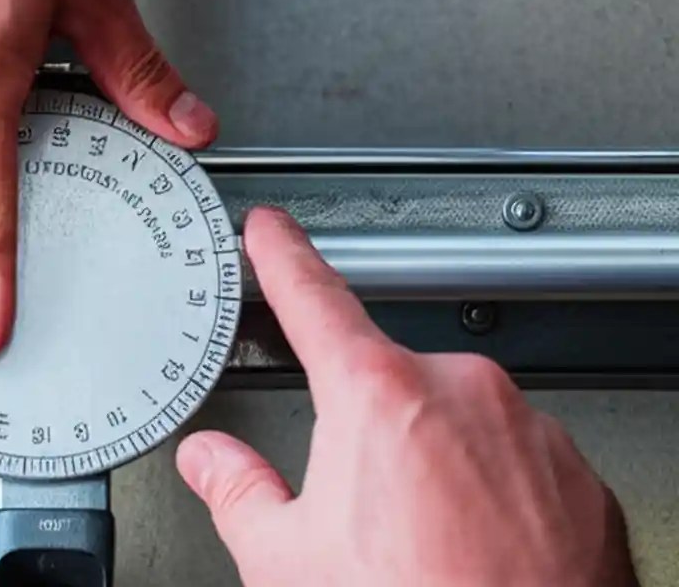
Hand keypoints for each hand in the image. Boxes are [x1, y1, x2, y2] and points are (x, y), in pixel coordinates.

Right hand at [177, 208, 638, 586]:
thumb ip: (239, 492)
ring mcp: (528, 429)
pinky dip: (487, 490)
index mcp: (377, 397)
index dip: (283, 258)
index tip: (272, 232)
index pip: (314, 299)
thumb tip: (210, 461)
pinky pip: (512, 458)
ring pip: (453, 421)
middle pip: (386, 381)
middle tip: (356, 504)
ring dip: (429, 462)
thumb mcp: (286, 562)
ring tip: (420, 542)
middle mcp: (461, 394)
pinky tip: (469, 547)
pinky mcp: (575, 472)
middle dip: (364, 429)